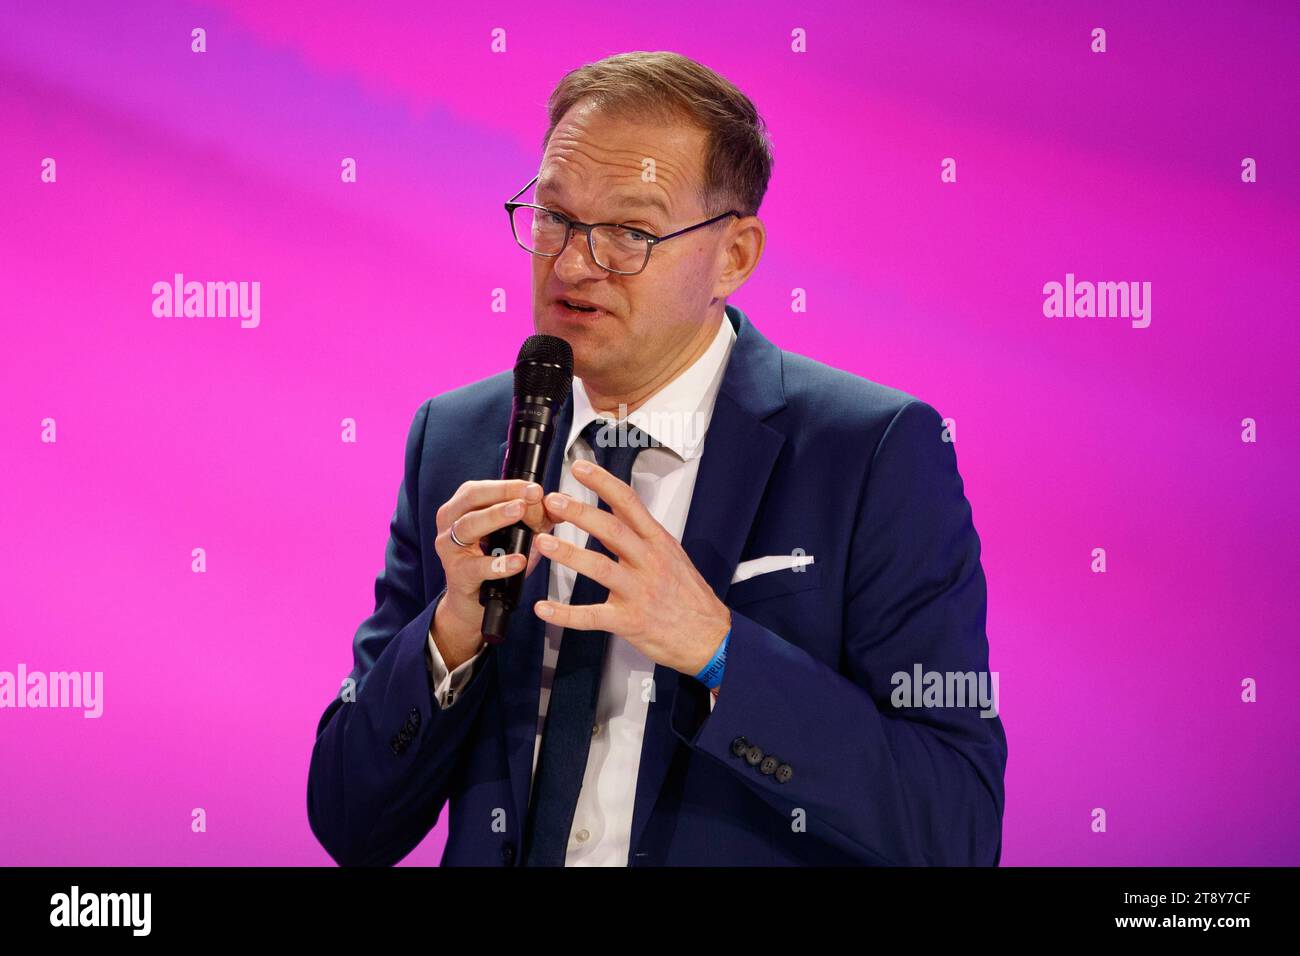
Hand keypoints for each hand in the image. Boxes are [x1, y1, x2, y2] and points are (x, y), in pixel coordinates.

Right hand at [432, 479, 551, 667]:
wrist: (473, 603)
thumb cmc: (493, 562)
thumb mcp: (516, 535)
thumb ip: (537, 517)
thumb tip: (562, 501)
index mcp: (461, 507)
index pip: (483, 487)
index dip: (510, 485)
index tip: (535, 488)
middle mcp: (450, 523)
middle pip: (472, 498)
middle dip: (504, 493)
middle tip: (532, 494)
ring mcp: (450, 549)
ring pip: (468, 525)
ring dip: (496, 516)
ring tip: (521, 513)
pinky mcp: (457, 574)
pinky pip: (477, 567)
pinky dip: (499, 563)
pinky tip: (518, 560)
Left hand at [532, 458, 730, 677]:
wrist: (710, 637)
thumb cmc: (690, 597)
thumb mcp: (672, 555)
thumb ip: (642, 533)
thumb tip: (616, 507)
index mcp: (658, 542)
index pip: (629, 503)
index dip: (603, 482)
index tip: (579, 468)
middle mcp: (649, 562)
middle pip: (612, 529)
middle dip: (580, 512)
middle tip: (554, 501)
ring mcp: (639, 592)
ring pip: (600, 567)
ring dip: (569, 553)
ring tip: (544, 542)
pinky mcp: (630, 621)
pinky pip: (592, 616)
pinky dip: (565, 614)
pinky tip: (544, 608)